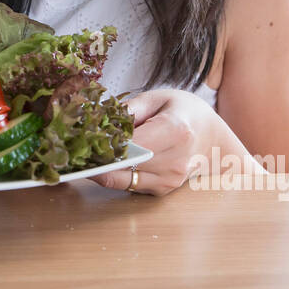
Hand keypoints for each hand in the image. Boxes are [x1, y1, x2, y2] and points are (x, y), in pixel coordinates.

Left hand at [90, 88, 216, 196]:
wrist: (212, 137)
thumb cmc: (185, 113)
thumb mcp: (159, 98)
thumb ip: (130, 108)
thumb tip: (100, 119)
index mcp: (175, 131)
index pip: (130, 143)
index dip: (104, 141)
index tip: (84, 135)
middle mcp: (174, 160)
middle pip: (123, 164)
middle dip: (97, 156)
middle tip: (76, 146)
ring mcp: (169, 179)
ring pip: (121, 180)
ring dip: (102, 169)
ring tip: (87, 153)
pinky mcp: (163, 190)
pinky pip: (129, 186)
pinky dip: (115, 175)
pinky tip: (106, 161)